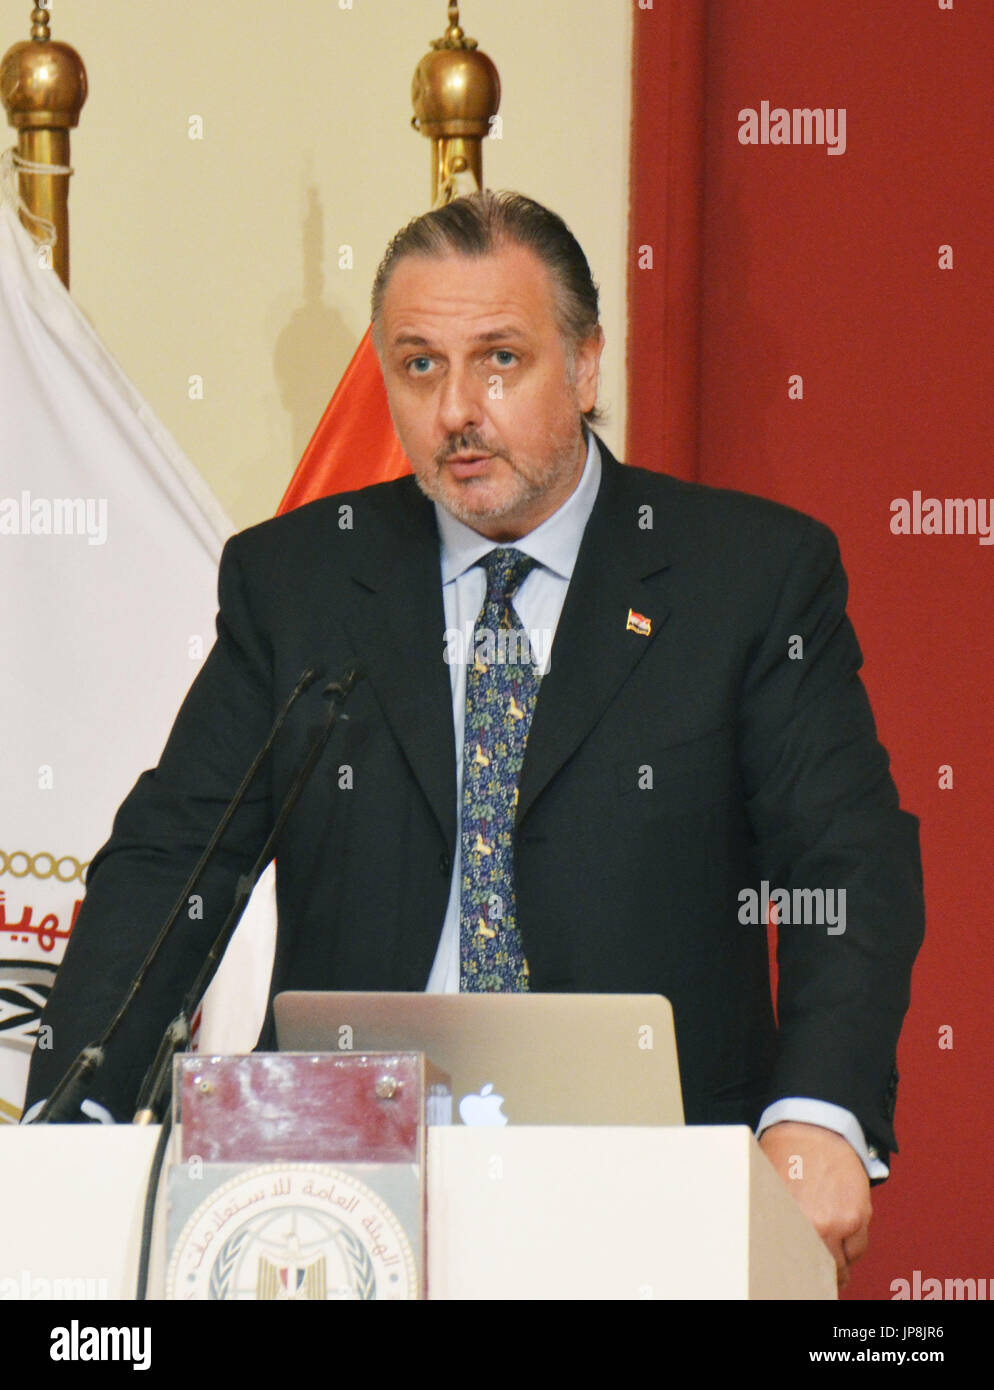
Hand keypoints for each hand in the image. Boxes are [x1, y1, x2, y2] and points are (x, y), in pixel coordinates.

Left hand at [758, 1121, 871, 1288]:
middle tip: (821, 1274)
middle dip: (824, 1272)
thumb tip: (771, 1242)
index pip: (798, 1263)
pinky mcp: (860, 1214)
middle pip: (826, 1268)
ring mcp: (842, 1222)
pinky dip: (854, 1247)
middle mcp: (817, 1227)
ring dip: (841, 1262)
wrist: (814, 1126)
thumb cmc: (786, 1153)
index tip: (802, 1276)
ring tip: (834, 1259)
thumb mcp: (770, 1187)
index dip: (802, 1272)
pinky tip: (845, 1242)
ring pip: (846, 1260)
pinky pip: (860, 1246)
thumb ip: (776, 1217)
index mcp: (790, 1221)